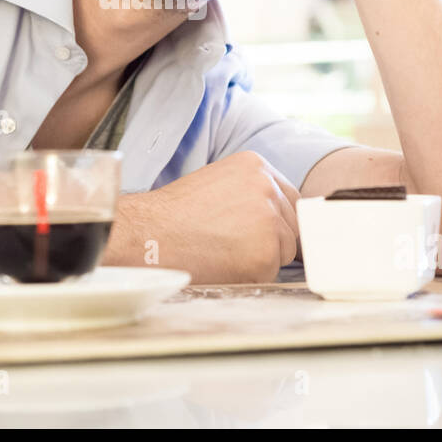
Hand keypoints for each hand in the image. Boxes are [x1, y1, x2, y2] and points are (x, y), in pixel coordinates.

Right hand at [105, 151, 299, 283]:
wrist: (149, 234)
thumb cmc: (174, 214)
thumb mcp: (218, 183)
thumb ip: (252, 193)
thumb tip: (279, 217)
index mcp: (257, 166)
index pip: (289, 199)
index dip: (274, 220)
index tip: (254, 231)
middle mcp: (268, 187)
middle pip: (292, 224)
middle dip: (271, 239)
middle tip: (232, 244)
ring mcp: (270, 219)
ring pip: (284, 250)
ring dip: (261, 258)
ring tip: (223, 251)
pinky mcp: (266, 252)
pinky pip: (271, 272)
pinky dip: (252, 276)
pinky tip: (224, 264)